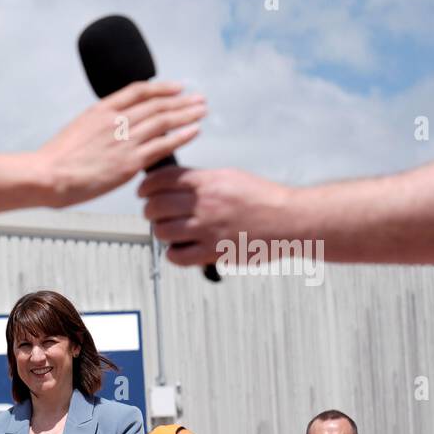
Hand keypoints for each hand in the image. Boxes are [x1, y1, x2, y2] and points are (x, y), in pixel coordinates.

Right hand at [39, 82, 205, 208]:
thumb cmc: (55, 160)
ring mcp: (124, 140)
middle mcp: (116, 121)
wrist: (47, 175)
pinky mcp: (129, 162)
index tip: (176, 88)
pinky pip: (163, 145)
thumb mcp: (76, 129)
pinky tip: (194, 131)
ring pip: (164, 121)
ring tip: (201, 110)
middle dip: (181, 100)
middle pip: (157, 104)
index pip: (138, 91)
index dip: (161, 88)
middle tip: (198, 98)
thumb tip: (110, 129)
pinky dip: (181, 136)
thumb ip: (98, 126)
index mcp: (101, 110)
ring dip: (186, 114)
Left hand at [138, 166, 294, 266]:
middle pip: (156, 206)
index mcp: (209, 181)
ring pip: (162, 231)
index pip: (163, 180)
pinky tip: (181, 249)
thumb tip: (176, 184)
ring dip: (162, 232)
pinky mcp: (213, 251)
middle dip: (150, 211)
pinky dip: (174, 254)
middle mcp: (205, 204)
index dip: (146, 187)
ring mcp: (208, 228)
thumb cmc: (265, 199)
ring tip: (171, 231)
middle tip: (155, 214)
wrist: (290, 219)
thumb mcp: (231, 178)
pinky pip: (177, 256)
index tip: (143, 192)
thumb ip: (202, 181)